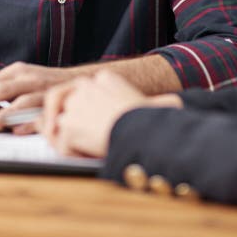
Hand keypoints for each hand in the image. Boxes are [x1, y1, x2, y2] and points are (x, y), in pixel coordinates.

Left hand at [0, 61, 72, 123]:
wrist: (79, 81)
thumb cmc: (45, 85)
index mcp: (15, 72)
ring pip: (16, 97)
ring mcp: (39, 87)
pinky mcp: (52, 99)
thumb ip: (2, 91)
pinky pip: (37, 110)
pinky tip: (14, 129)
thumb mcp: (22, 82)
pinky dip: (25, 119)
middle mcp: (25, 76)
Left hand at [41, 70, 179, 157]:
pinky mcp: (68, 125)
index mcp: (105, 78)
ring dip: (65, 141)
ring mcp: (75, 104)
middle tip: (68, 139)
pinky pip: (62, 144)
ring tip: (78, 153)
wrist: (148, 134)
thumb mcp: (155, 106)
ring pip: (59, 124)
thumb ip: (158, 101)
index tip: (90, 124)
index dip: (82, 109)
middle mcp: (85, 86)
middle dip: (65, 123)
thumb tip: (177, 102)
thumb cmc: (156, 123)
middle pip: (65, 104)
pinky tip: (86, 158)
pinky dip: (71, 156)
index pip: (82, 90)